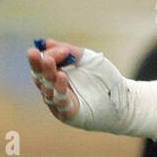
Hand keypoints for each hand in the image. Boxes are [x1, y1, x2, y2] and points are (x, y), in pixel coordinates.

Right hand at [27, 39, 156, 137]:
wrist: (122, 99)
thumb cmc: (103, 79)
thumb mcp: (87, 60)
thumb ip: (68, 51)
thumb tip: (45, 42)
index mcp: (55, 76)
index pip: (41, 66)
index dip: (42, 57)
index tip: (49, 48)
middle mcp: (53, 90)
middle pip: (40, 77)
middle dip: (38, 65)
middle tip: (34, 53)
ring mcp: (59, 103)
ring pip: (48, 90)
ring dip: (48, 75)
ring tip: (50, 63)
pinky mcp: (69, 114)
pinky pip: (61, 102)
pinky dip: (60, 90)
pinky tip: (62, 77)